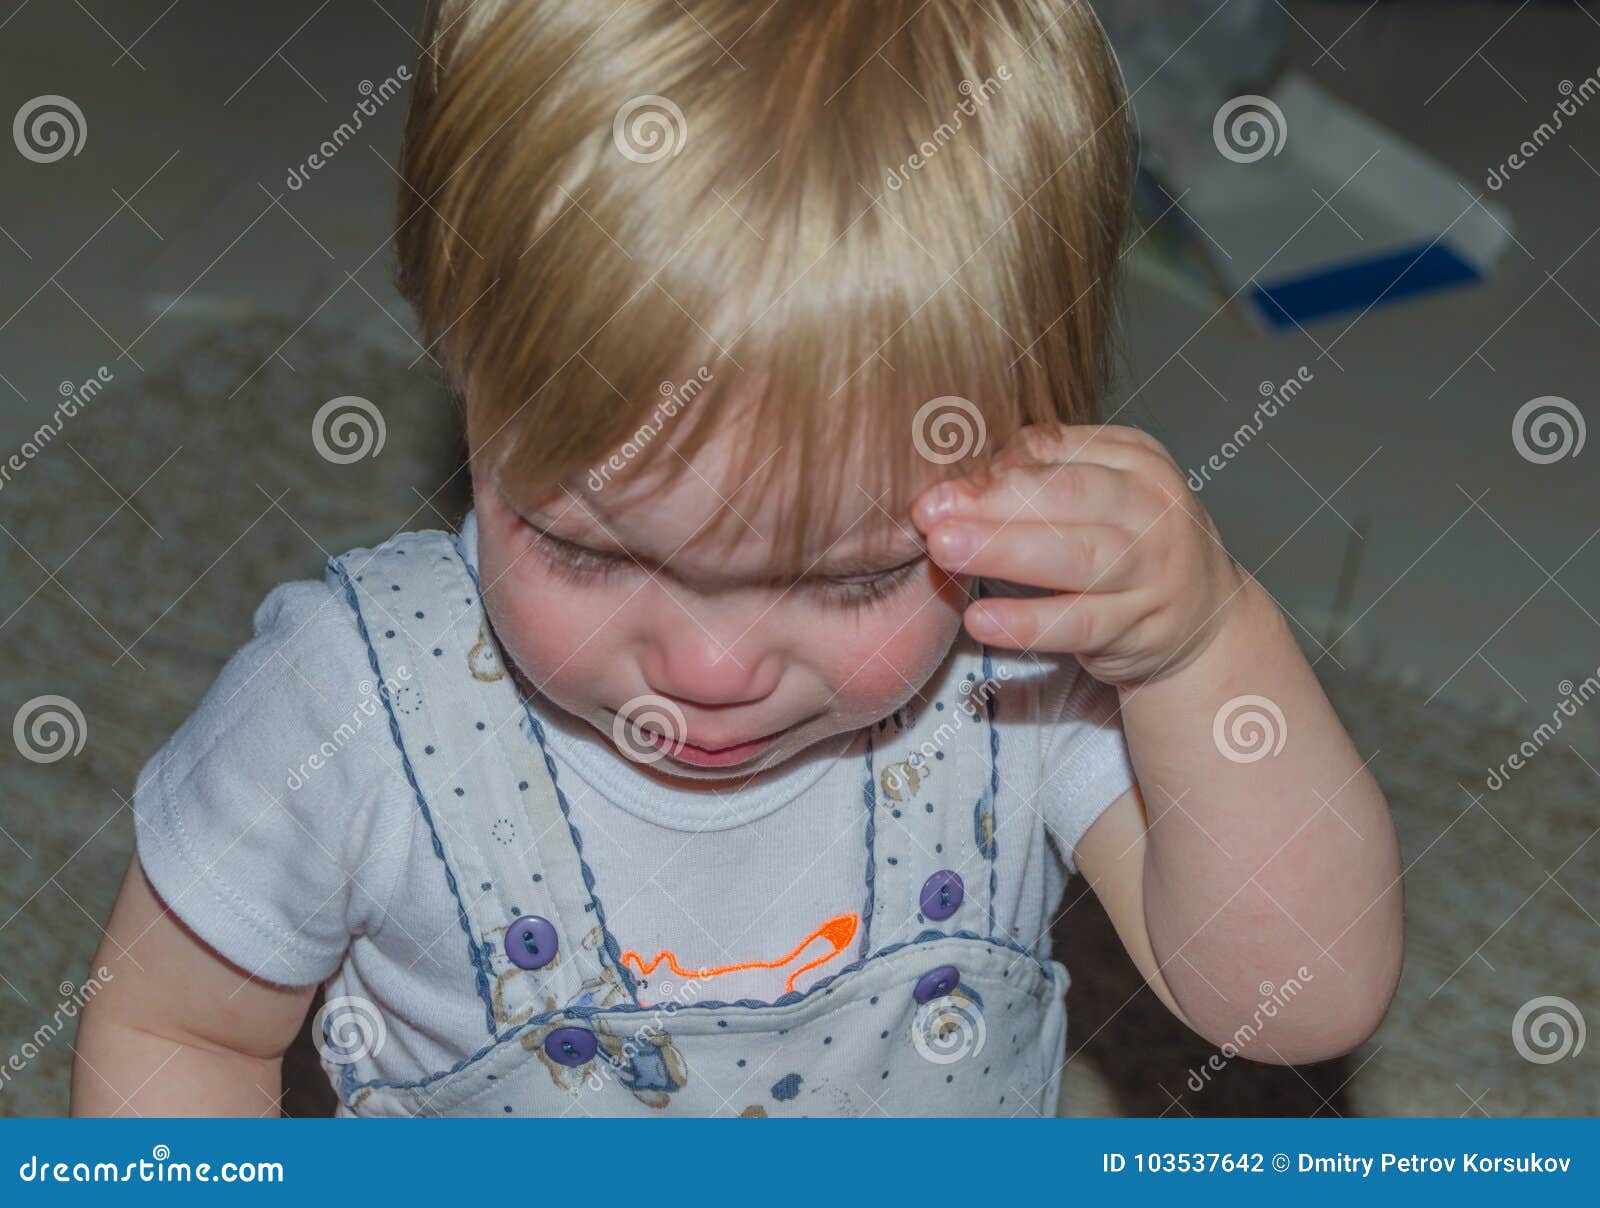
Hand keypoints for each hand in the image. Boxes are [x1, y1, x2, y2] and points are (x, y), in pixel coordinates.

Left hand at [910, 423, 1247, 685]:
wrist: (1202, 619)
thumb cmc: (1126, 547)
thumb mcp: (1096, 497)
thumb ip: (1037, 478)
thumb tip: (958, 472)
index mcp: (1135, 459)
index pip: (1056, 454)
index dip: (991, 468)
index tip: (933, 483)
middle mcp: (1153, 506)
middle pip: (1068, 496)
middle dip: (992, 501)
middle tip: (929, 510)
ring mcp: (1156, 567)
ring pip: (1077, 556)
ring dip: (1005, 552)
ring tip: (945, 551)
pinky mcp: (1145, 626)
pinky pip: (1081, 624)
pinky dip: (1029, 623)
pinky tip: (981, 620)